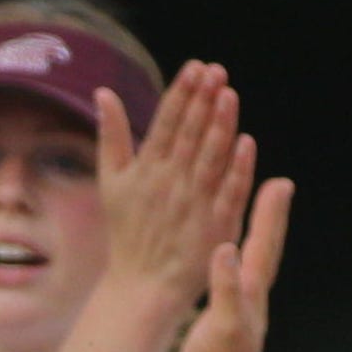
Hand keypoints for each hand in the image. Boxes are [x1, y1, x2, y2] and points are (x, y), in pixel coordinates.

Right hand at [94, 61, 258, 312]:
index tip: (196, 67)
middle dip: (203, 101)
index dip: (182, 94)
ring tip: (229, 94)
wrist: (142, 284)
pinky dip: (237, 168)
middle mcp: (170, 183)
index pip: (166, 123)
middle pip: (189, 135)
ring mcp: (193, 204)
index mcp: (146, 169)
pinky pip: (228, 192)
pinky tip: (247, 143)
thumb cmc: (128, 230)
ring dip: (220, 126)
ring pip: (209, 158)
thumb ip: (112, 136)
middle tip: (217, 70)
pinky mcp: (214, 225)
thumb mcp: (112, 181)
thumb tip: (103, 92)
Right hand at [173, 174, 293, 351]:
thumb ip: (226, 290)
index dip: (269, 213)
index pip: (263, 245)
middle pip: (261, 247)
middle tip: (274, 184)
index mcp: (251, 295)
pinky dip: (225, 259)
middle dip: (267, 215)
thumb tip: (227, 249)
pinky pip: (226, 278)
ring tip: (245, 210)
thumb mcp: (223, 328)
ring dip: (249, 233)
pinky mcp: (219, 321)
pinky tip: (219, 257)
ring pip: (245, 261)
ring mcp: (236, 309)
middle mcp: (248, 297)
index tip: (280, 182)